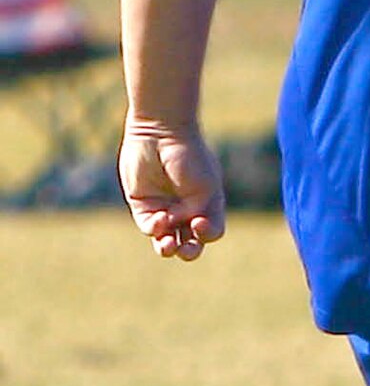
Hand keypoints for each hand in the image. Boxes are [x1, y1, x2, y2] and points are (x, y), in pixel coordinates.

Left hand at [120, 120, 226, 260]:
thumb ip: (196, 212)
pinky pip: (149, 227)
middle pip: (190, 242)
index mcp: (207, 204)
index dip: (208, 234)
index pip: (211, 230)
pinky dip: (155, 228)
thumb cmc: (190, 158)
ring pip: (167, 240)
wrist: (161, 134)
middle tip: (188, 251)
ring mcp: (164, 208)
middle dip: (190, 251)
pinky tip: (160, 218)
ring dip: (169, 248)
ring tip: (169, 246)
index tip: (200, 223)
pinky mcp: (143, 205)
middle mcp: (186, 210)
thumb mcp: (204, 188)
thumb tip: (177, 230)